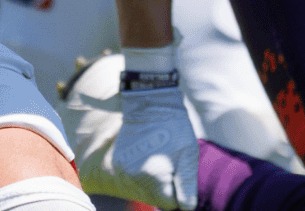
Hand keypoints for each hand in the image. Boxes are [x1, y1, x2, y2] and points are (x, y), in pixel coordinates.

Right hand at [114, 75, 199, 208]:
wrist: (150, 104)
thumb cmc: (174, 128)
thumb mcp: (188, 155)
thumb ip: (187, 185)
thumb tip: (187, 208)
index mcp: (154, 177)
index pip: (168, 203)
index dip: (178, 194)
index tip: (180, 176)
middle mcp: (133, 177)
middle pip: (154, 198)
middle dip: (165, 187)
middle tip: (171, 162)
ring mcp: (122, 170)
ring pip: (142, 190)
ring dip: (153, 182)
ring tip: (159, 158)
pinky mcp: (117, 163)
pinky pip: (131, 179)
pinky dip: (141, 173)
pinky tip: (148, 157)